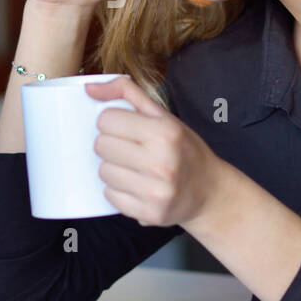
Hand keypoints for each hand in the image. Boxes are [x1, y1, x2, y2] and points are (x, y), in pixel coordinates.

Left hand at [84, 75, 227, 227]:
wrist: (209, 191)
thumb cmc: (183, 149)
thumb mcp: (162, 115)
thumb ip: (126, 92)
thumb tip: (90, 87)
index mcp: (166, 132)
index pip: (106, 120)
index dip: (113, 122)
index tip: (126, 128)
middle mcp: (162, 162)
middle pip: (101, 145)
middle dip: (112, 145)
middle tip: (130, 149)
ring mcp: (156, 191)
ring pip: (103, 172)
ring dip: (114, 168)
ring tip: (135, 168)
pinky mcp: (149, 213)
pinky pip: (110, 195)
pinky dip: (118, 190)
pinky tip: (137, 185)